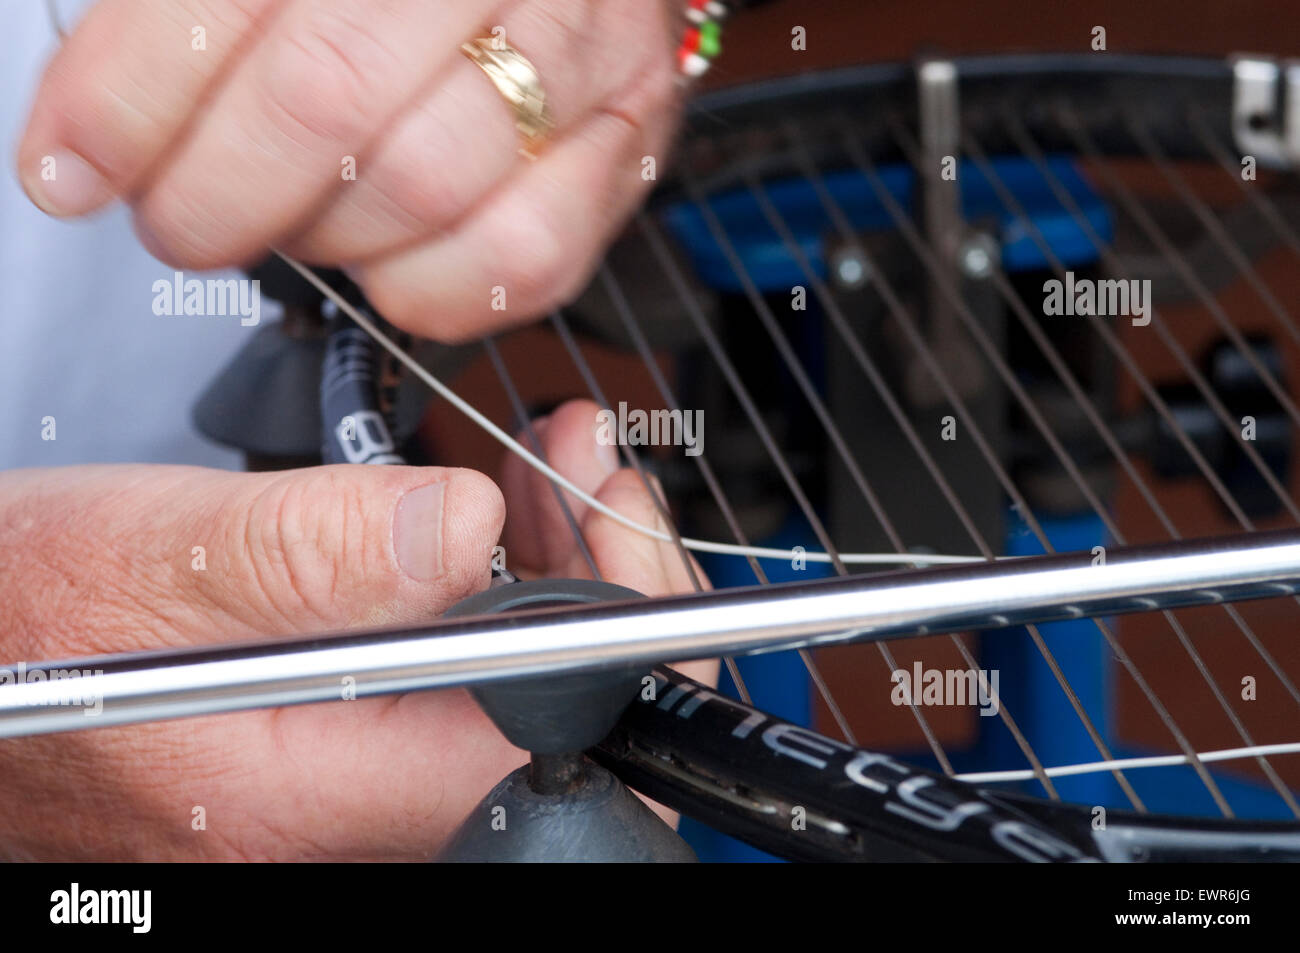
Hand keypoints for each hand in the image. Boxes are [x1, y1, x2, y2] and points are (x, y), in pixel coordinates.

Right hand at [0, 399, 710, 859]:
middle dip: (602, 573)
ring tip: (543, 461)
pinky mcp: (351, 733)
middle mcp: (360, 799)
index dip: (623, 632)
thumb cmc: (21, 627)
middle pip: (561, 714)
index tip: (610, 520)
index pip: (557, 741)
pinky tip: (489, 508)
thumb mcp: (157, 560)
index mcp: (331, 781)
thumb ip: (313, 551)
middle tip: (583, 467)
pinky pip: (464, 669)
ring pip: (520, 683)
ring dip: (552, 561)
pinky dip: (493, 578)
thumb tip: (465, 526)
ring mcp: (360, 770)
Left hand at [18, 0, 681, 340]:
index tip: (72, 167)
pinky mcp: (630, 145)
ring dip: (324, 241)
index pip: (234, 2)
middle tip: (182, 222)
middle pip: (325, 101)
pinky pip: (528, 257)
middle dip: (218, 193)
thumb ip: (203, 16)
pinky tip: (393, 270)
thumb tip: (89, 133)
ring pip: (423, 187)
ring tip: (293, 229)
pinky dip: (435, 291)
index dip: (129, 99)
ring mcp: (586, 51)